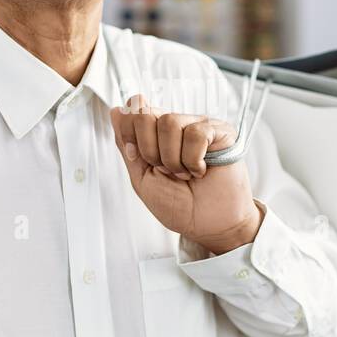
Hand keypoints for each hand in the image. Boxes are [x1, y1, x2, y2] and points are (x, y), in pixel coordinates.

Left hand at [109, 94, 262, 254]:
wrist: (209, 226)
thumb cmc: (180, 206)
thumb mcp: (142, 178)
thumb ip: (127, 146)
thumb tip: (115, 112)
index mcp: (157, 134)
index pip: (134, 110)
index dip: (129, 133)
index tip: (138, 157)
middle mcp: (178, 126)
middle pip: (147, 114)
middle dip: (149, 150)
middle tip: (165, 170)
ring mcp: (199, 126)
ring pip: (169, 122)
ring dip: (172, 158)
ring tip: (184, 174)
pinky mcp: (220, 132)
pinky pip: (195, 133)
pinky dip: (193, 159)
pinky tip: (200, 171)